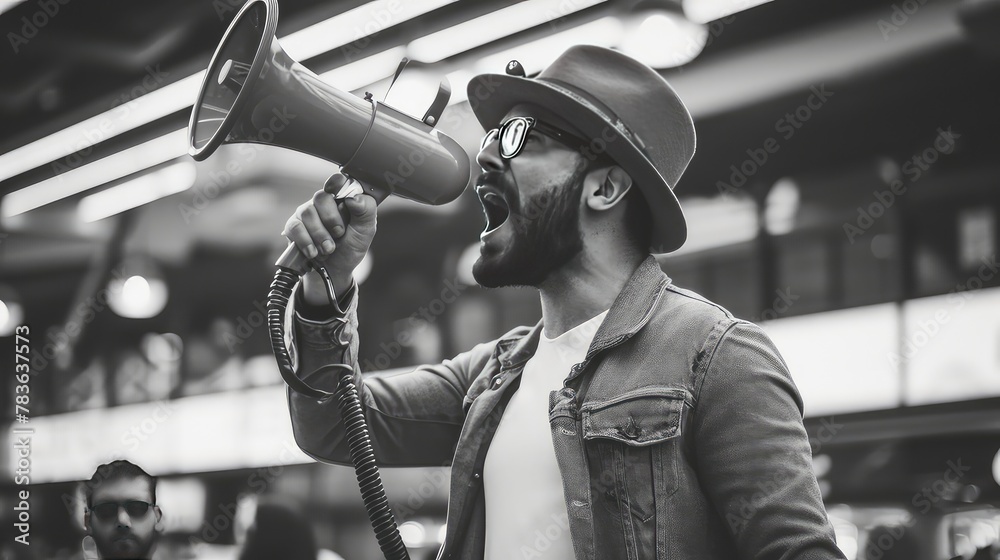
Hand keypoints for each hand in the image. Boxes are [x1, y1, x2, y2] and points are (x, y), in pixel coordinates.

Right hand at [283, 174, 377, 305]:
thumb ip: (366, 211)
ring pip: (307, 212)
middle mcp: (322, 204)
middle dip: (331, 219)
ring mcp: (306, 214)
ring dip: (320, 234)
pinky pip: (295, 227)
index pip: (337, 182)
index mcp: (341, 200)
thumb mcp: (365, 232)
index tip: (339, 194)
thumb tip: (354, 197)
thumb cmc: (350, 248)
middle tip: (339, 235)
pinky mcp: (293, 227)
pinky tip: (313, 252)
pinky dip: (305, 241)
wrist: (334, 271)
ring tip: (329, 249)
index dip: (336, 183)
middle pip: (321, 197)